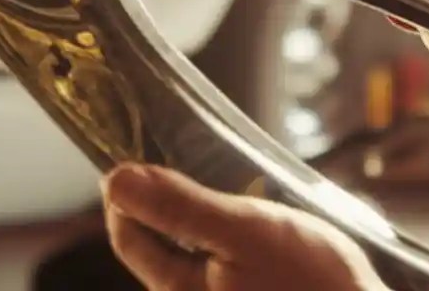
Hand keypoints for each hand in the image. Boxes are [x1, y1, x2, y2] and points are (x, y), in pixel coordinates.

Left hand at [102, 164, 387, 290]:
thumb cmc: (312, 283)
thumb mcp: (244, 231)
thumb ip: (178, 207)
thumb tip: (116, 181)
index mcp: (177, 290)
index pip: (128, 235)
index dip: (130, 191)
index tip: (144, 152)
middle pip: (164, 243)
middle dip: (184, 202)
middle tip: (215, 168)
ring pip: (201, 251)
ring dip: (220, 218)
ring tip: (257, 196)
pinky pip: (232, 264)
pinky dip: (244, 239)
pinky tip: (276, 229)